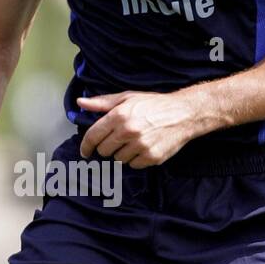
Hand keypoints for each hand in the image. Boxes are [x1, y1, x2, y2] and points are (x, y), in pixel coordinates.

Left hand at [76, 89, 200, 167]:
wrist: (184, 113)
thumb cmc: (154, 104)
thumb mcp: (127, 98)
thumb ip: (102, 103)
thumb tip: (80, 103)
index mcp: (119, 115)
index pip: (93, 136)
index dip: (86, 146)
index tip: (85, 151)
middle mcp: (128, 131)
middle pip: (104, 150)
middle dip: (107, 147)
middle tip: (118, 139)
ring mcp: (140, 146)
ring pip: (118, 160)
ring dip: (123, 153)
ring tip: (135, 141)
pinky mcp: (151, 157)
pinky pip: (134, 165)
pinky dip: (136, 159)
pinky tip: (144, 147)